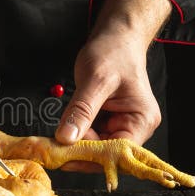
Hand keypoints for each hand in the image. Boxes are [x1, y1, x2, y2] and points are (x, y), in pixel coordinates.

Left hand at [54, 0, 172, 168]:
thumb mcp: (96, 80)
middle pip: (105, 153)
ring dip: (74, 144)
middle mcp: (135, 127)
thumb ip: (81, 110)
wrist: (115, 37)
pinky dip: (75, 134)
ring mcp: (121, 125)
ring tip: (53, 142)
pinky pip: (89, 135)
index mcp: (142, 120)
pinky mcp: (107, 121)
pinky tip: (62, 132)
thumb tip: (67, 138)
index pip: (117, 151)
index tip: (64, 158)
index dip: (91, 157)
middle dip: (79, 151)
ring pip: (94, 146)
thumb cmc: (113, 52)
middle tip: (52, 150)